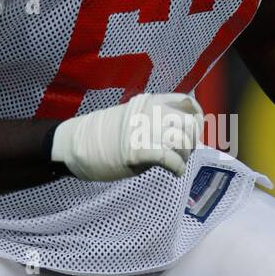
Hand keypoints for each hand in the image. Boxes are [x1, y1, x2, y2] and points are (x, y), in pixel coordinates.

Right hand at [51, 92, 203, 181]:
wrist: (77, 144)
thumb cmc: (104, 135)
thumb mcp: (133, 117)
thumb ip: (155, 119)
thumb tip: (179, 132)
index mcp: (149, 102)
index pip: (186, 103)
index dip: (197, 118)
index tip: (196, 131)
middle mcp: (150, 113)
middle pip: (188, 124)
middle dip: (191, 141)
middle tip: (183, 153)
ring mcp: (144, 131)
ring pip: (182, 141)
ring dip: (184, 155)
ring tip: (176, 163)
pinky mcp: (138, 151)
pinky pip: (169, 158)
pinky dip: (177, 167)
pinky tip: (174, 172)